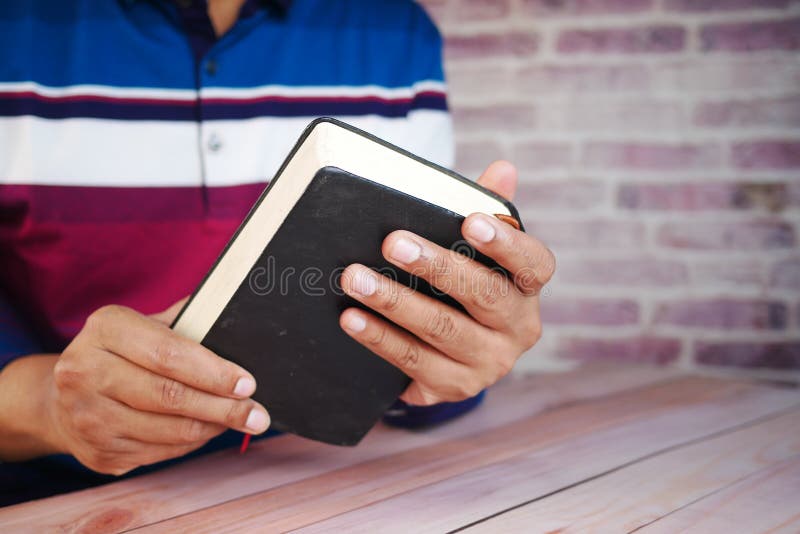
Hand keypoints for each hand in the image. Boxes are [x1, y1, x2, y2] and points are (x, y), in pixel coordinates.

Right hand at [44, 300, 269, 474]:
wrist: (62, 397)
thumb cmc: (121, 354)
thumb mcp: (145, 325)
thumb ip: (187, 322)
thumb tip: (234, 322)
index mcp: (105, 329)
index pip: (169, 354)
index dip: (213, 372)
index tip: (247, 383)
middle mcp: (86, 371)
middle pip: (170, 396)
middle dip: (223, 407)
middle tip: (257, 413)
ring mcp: (87, 416)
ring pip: (168, 429)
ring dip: (212, 427)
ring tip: (239, 421)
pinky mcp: (97, 452)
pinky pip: (160, 451)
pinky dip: (192, 442)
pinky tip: (208, 431)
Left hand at [339, 161, 554, 405]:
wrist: (450, 354)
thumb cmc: (462, 286)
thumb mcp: (476, 251)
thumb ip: (487, 210)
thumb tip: (503, 168)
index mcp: (527, 288)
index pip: (534, 265)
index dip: (506, 244)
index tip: (471, 221)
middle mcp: (519, 329)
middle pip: (484, 295)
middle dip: (436, 267)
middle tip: (391, 242)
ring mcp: (489, 364)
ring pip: (443, 329)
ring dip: (395, 302)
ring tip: (354, 278)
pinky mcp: (456, 387)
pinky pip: (414, 362)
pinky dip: (380, 337)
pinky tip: (351, 318)